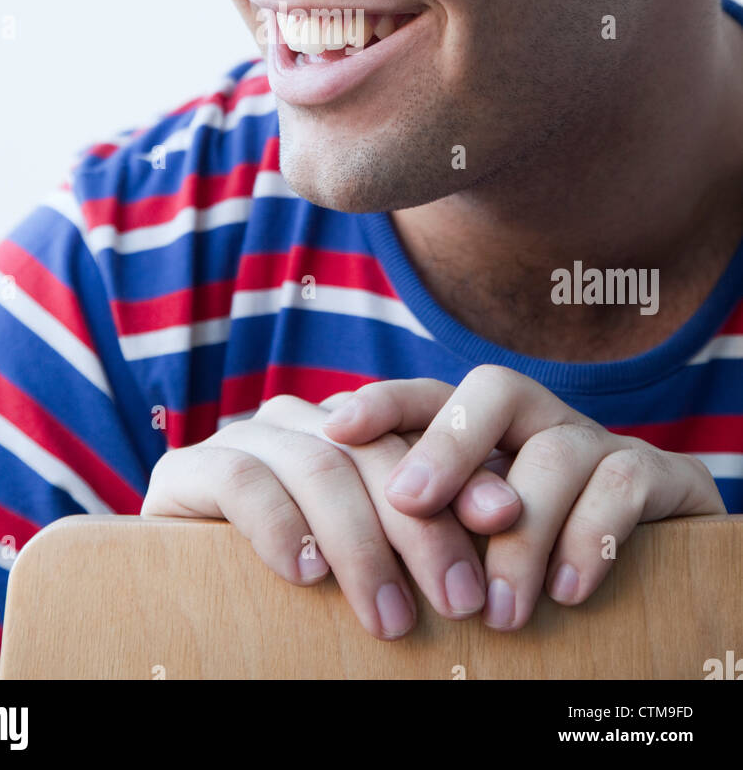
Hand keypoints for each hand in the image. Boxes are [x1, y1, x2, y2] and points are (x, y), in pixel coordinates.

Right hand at [141, 391, 521, 639]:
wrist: (185, 602)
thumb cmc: (303, 589)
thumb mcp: (372, 556)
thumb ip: (424, 526)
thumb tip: (507, 518)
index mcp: (348, 430)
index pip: (414, 432)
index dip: (462, 471)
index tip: (504, 519)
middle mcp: (298, 422)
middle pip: (374, 454)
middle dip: (423, 527)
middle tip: (458, 600)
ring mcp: (241, 438)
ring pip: (318, 466)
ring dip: (361, 546)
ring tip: (391, 618)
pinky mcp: (187, 469)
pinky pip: (242, 481)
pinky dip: (280, 528)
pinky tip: (305, 575)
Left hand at [322, 366, 725, 630]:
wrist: (667, 563)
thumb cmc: (542, 556)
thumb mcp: (476, 538)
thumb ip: (428, 526)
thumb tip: (339, 542)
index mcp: (491, 428)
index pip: (433, 393)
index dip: (386, 403)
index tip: (335, 430)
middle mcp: (542, 419)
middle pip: (495, 390)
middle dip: (449, 444)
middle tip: (410, 505)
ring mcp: (601, 442)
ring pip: (557, 451)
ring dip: (521, 535)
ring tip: (499, 612)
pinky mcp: (659, 476)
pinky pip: (623, 484)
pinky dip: (590, 538)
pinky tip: (566, 591)